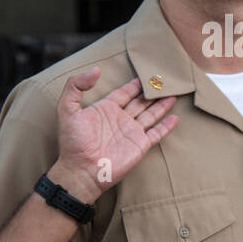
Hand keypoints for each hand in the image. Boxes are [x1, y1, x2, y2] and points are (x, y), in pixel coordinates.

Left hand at [48, 69, 178, 202]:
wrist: (81, 171)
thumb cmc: (73, 142)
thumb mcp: (67, 109)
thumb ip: (76, 86)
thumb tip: (95, 70)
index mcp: (106, 109)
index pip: (124, 93)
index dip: (134, 84)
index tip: (145, 74)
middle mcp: (120, 119)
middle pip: (140, 101)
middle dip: (151, 92)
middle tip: (163, 80)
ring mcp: (131, 132)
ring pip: (151, 114)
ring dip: (161, 105)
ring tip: (173, 94)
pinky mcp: (140, 145)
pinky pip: (156, 133)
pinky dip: (166, 126)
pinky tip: (175, 118)